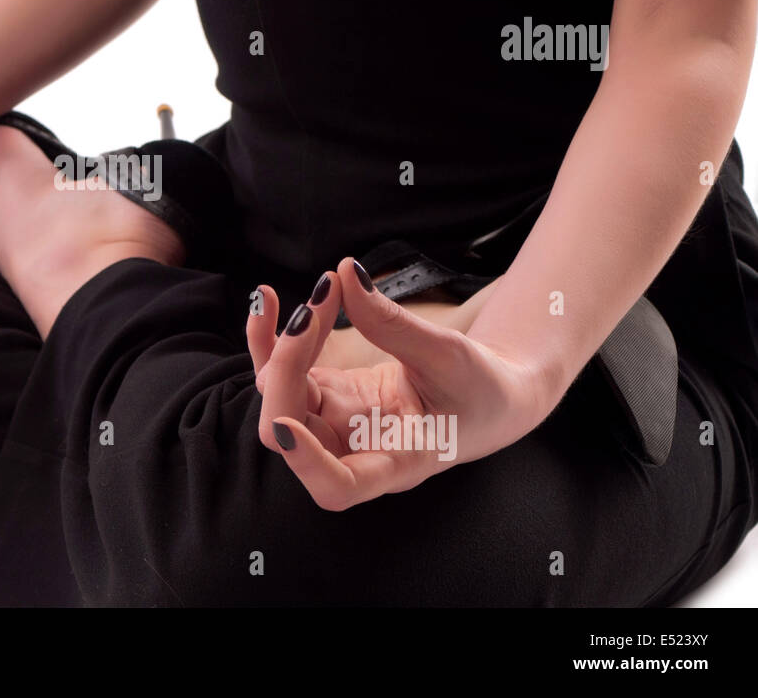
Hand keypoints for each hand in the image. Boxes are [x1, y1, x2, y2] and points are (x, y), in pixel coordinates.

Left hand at [245, 260, 546, 510]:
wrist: (489, 395)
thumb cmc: (480, 390)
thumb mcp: (449, 355)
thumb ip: (393, 323)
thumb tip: (346, 274)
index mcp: (394, 462)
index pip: (338, 485)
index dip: (305, 462)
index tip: (286, 426)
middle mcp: (352, 449)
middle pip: (289, 427)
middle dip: (286, 366)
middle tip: (314, 309)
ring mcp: (333, 422)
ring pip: (279, 392)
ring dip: (282, 340)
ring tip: (322, 288)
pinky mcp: (326, 395)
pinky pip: (284, 370)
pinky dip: (274, 337)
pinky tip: (269, 302)